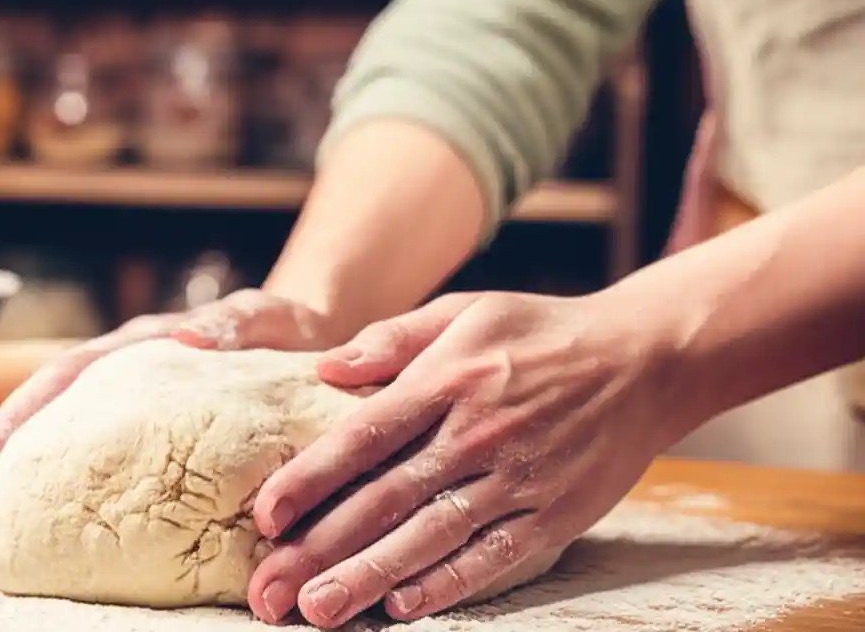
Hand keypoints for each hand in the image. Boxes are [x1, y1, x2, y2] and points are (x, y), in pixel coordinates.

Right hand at [0, 289, 345, 520]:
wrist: (309, 327)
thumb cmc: (284, 326)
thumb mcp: (265, 318)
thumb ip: (230, 325)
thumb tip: (186, 337)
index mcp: (143, 343)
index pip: (67, 375)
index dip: (23, 416)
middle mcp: (127, 368)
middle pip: (48, 407)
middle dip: (3, 454)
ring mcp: (137, 397)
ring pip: (65, 432)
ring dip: (24, 473)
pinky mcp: (156, 426)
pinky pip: (101, 452)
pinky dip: (68, 482)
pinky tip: (54, 523)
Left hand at [246, 291, 678, 626]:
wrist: (646, 358)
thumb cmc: (541, 332)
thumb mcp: (466, 309)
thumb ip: (393, 338)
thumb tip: (325, 369)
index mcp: (448, 379)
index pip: (364, 436)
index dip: (311, 478)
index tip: (265, 515)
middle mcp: (477, 433)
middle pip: (385, 499)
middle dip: (320, 548)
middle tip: (268, 589)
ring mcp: (518, 479)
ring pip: (430, 537)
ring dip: (370, 578)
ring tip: (318, 611)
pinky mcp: (554, 515)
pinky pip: (492, 559)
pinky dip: (447, 585)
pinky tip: (402, 607)